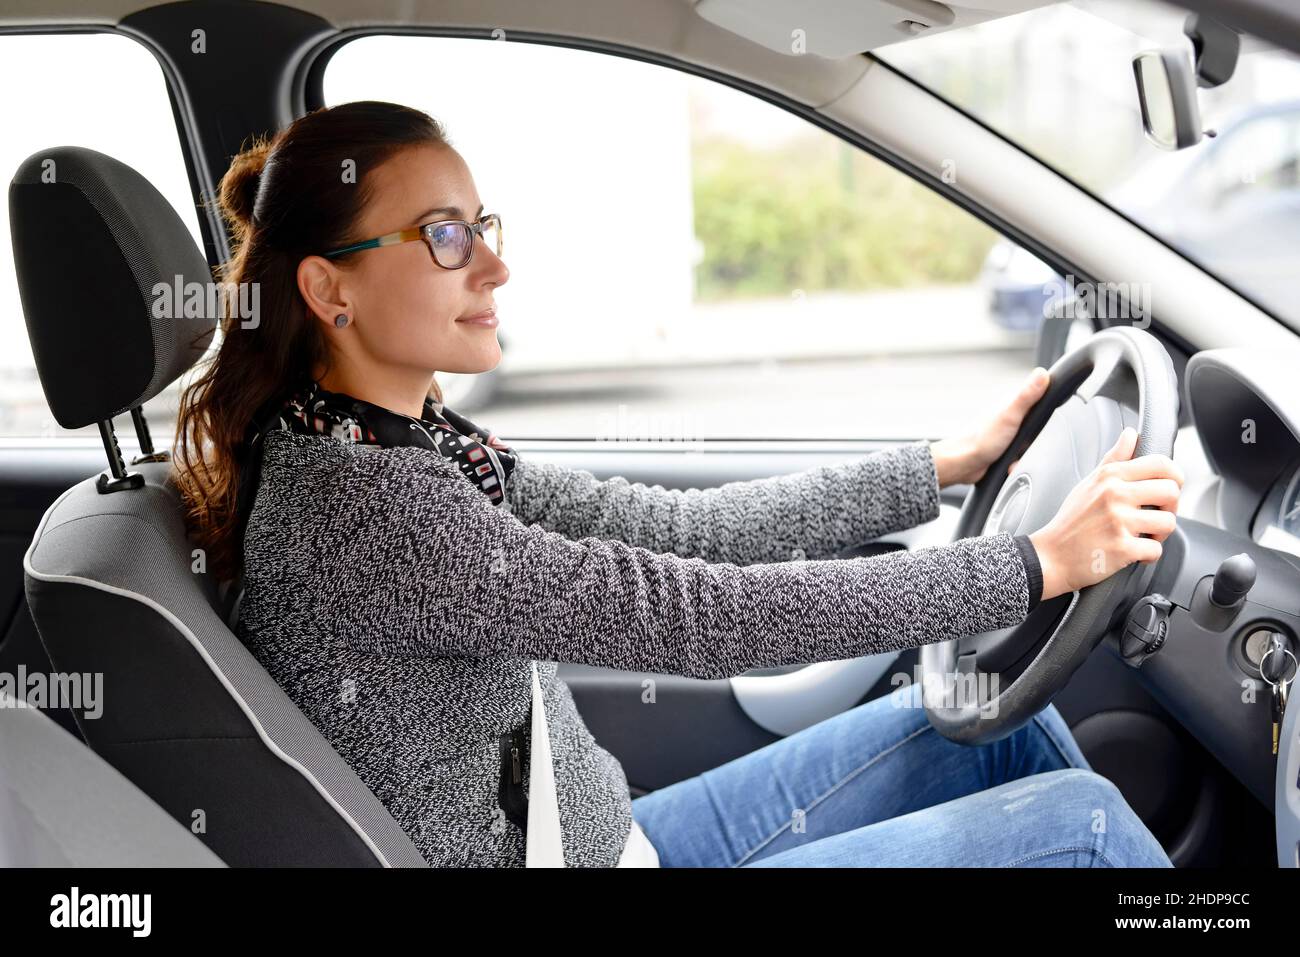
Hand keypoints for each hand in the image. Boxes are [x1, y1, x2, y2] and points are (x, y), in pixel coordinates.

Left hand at [930, 367, 1050, 486]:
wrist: (964, 464)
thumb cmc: (981, 439)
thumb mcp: (1010, 415)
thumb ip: (1027, 395)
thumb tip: (1042, 373)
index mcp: (1012, 402)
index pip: (1039, 397)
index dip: (1047, 408)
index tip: (1040, 421)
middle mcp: (1010, 415)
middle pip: (1038, 425)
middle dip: (1035, 439)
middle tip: (1024, 443)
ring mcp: (1008, 431)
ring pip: (1031, 443)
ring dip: (1025, 453)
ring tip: (1014, 454)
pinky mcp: (1005, 446)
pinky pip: (1021, 456)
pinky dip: (1017, 462)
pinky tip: (1009, 463)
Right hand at [1029, 427, 1183, 601]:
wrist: (1051, 556)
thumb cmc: (1070, 521)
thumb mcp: (1088, 483)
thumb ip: (1114, 459)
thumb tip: (1131, 434)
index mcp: (1109, 476)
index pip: (1161, 464)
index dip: (1175, 476)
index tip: (1170, 487)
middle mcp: (1114, 495)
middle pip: (1171, 492)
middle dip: (1171, 507)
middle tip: (1156, 514)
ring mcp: (1118, 521)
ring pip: (1168, 522)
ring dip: (1160, 533)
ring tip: (1144, 535)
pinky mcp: (1122, 548)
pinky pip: (1156, 549)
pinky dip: (1148, 555)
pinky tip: (1134, 552)